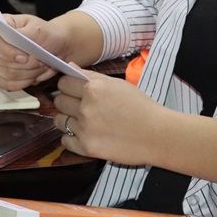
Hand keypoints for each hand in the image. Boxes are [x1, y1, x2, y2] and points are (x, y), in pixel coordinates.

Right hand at [0, 13, 68, 90]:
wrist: (57, 48)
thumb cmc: (48, 35)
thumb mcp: (39, 30)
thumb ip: (25, 34)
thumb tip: (13, 41)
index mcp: (3, 25)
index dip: (6, 51)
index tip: (24, 57)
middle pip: (0, 60)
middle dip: (25, 64)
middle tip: (39, 60)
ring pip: (7, 74)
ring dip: (28, 73)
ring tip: (39, 66)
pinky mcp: (1, 75)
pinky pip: (7, 84)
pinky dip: (24, 82)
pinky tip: (33, 75)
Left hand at [52, 69, 167, 163]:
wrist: (158, 135)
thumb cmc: (141, 107)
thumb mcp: (117, 84)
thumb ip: (90, 76)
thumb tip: (69, 68)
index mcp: (93, 88)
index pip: (63, 83)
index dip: (68, 86)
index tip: (74, 91)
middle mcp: (85, 107)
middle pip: (58, 101)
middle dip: (67, 102)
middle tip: (81, 106)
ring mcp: (85, 128)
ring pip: (59, 121)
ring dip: (68, 120)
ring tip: (84, 122)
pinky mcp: (87, 148)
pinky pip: (65, 140)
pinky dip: (72, 138)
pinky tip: (86, 135)